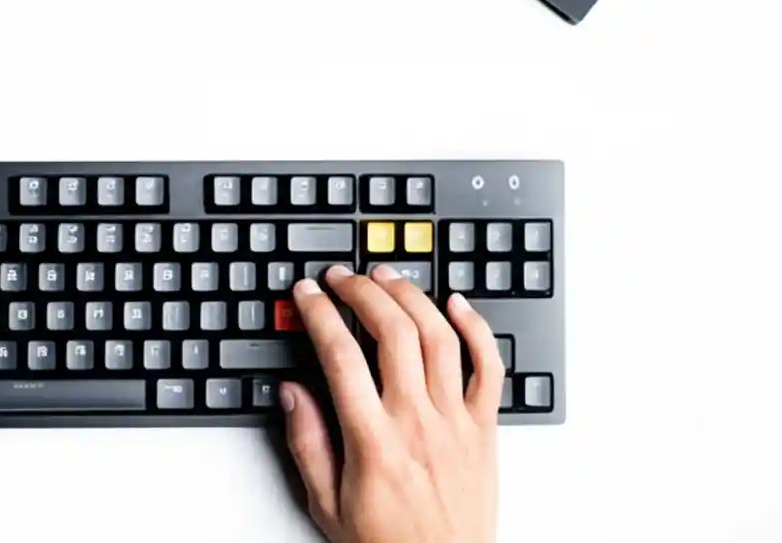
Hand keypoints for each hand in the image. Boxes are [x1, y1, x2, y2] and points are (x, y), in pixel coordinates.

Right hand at [281, 264, 503, 542]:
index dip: (320, 314)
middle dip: (362, 291)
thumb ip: (307, 442)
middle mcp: (417, 422)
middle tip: (342, 277)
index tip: (307, 294)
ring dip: (410, 296)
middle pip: (392, 331)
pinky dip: (475, 326)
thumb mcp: (326, 503)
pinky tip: (456, 303)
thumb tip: (293, 392)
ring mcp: (456, 421)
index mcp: (373, 441)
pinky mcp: (484, 426)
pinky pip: (489, 365)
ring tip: (386, 277)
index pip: (341, 356)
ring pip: (438, 336)